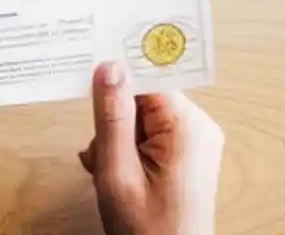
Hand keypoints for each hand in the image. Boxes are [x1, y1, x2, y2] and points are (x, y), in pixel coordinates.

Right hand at [79, 62, 224, 234]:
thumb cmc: (147, 230)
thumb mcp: (118, 172)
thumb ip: (112, 117)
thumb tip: (109, 66)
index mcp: (188, 127)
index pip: (148, 78)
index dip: (116, 78)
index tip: (86, 77)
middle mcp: (198, 128)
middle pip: (143, 98)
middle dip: (112, 119)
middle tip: (98, 149)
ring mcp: (194, 143)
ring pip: (140, 118)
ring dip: (116, 138)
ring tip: (106, 169)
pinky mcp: (186, 156)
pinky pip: (148, 135)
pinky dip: (125, 149)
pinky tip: (115, 172)